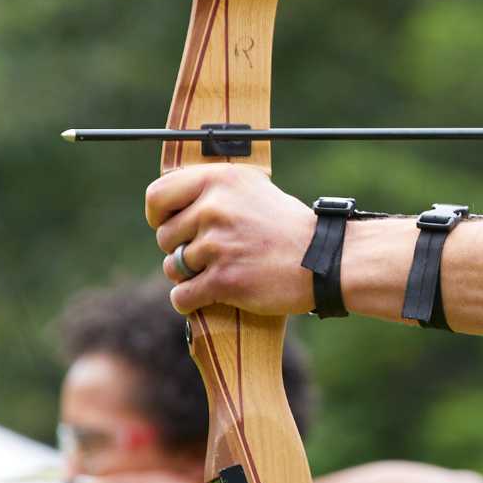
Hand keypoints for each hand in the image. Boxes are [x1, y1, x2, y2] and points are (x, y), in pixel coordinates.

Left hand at [145, 165, 316, 316]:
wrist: (324, 259)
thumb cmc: (288, 227)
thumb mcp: (252, 189)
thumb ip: (212, 191)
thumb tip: (171, 204)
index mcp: (219, 180)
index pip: (158, 195)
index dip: (158, 215)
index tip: (167, 224)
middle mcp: (214, 208)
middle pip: (165, 237)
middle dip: (182, 250)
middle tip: (211, 254)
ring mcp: (218, 244)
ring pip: (173, 268)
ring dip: (189, 276)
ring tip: (217, 273)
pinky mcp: (223, 279)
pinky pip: (182, 296)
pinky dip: (191, 301)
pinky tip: (209, 296)